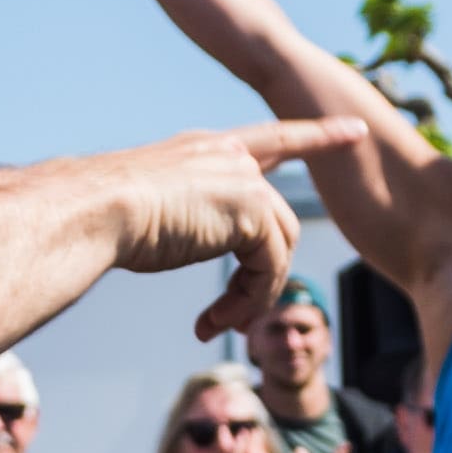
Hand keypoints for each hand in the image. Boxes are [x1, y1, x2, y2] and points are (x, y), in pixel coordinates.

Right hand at [106, 117, 365, 345]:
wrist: (95, 210)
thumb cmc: (102, 214)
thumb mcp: (151, 206)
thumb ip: (188, 216)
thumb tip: (179, 237)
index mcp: (206, 149)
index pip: (274, 139)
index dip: (316, 136)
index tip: (356, 129)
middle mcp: (231, 157)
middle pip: (277, 221)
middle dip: (264, 272)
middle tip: (225, 316)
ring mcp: (245, 180)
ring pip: (277, 249)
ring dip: (250, 296)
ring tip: (216, 323)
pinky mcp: (253, 209)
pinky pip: (269, 270)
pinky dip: (248, 303)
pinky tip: (213, 322)